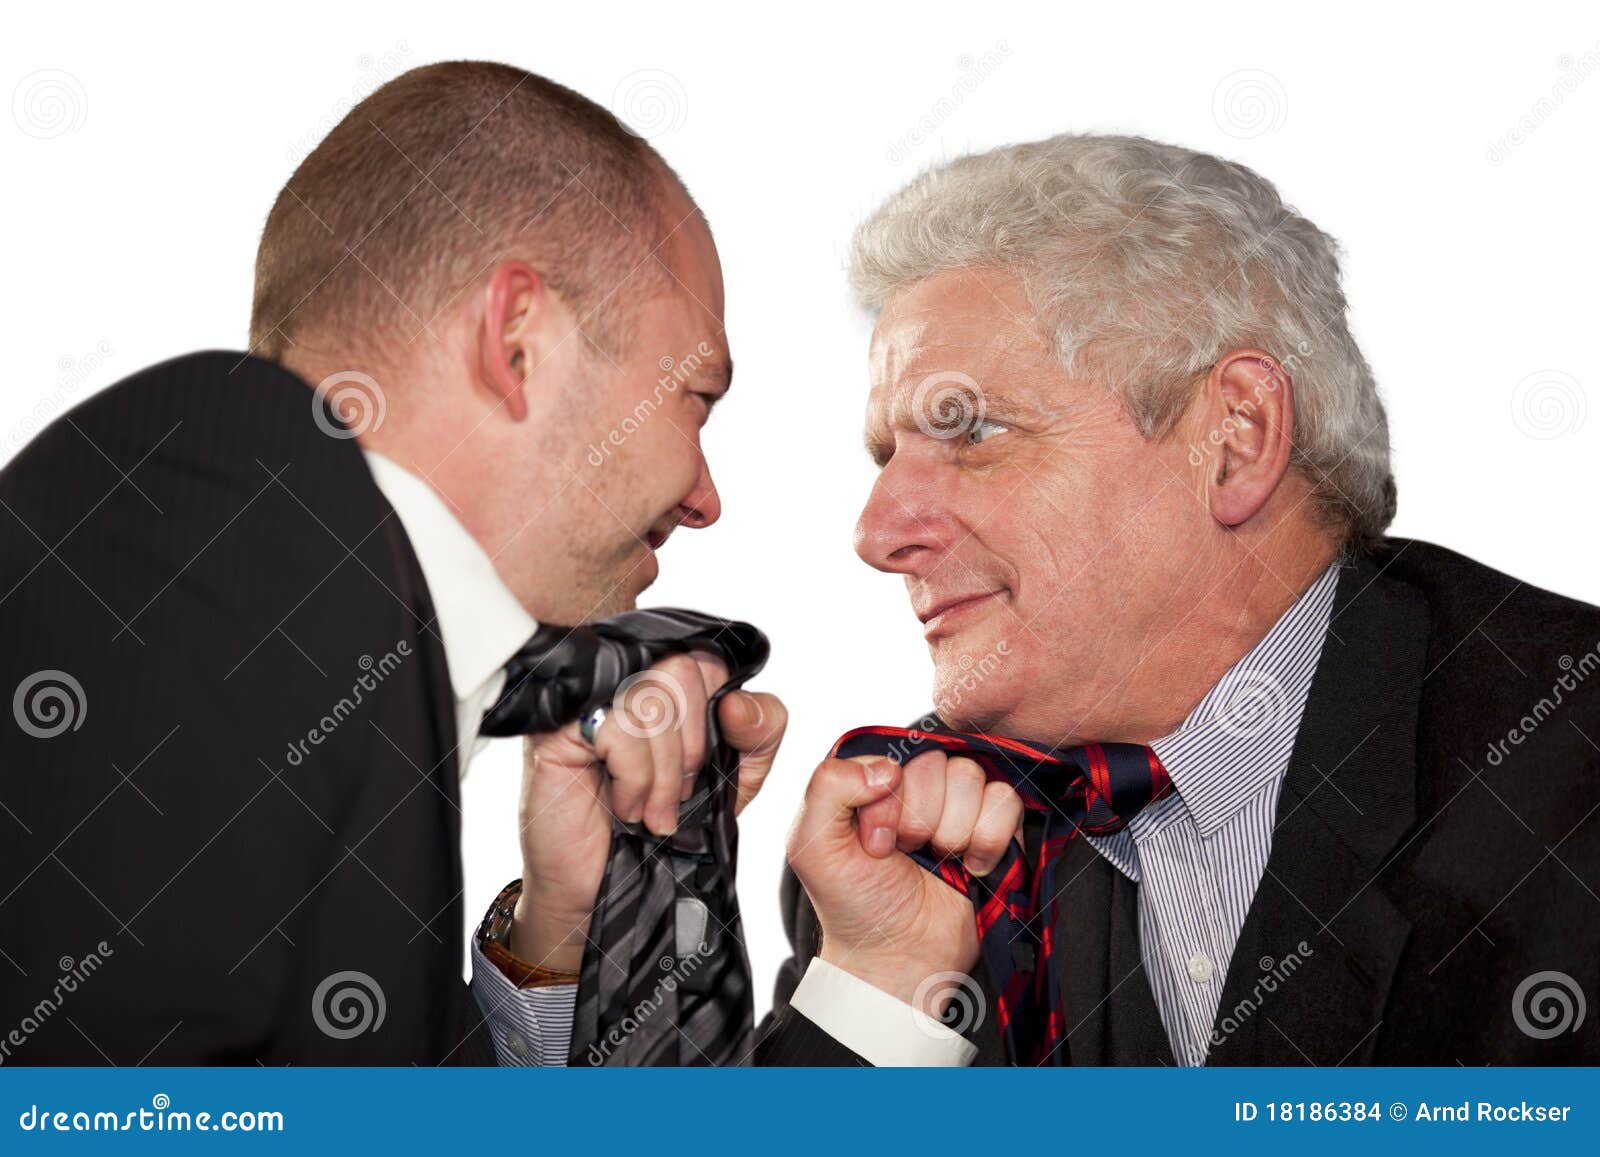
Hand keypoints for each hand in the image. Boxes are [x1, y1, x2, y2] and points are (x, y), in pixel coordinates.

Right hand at [510, 650, 785, 971]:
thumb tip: (736, 703)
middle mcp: (621, 675)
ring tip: (650, 810)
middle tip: (678, 793)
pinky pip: (618, 730)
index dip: (717, 715)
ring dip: (662, 773)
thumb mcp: (734, 776)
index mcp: (664, 678)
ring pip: (651, 701)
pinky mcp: (555, 726)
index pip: (708, 658)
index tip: (705, 766)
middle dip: (689, 746)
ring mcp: (584, 696)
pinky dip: (633, 779)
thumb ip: (760, 730)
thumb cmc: (662, 825)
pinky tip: (623, 806)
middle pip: (681, 669)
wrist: (604, 887)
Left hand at [786, 748, 1021, 1017]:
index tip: (875, 845)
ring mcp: (957, 804)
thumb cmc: (852, 902)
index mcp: (870, 779)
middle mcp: (915, 785)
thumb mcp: (812, 844)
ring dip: (953, 831)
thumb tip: (888, 766)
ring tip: (937, 860)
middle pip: (936, 762)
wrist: (899, 958)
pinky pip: (1007, 800)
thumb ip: (827, 786)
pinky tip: (969, 867)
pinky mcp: (994, 827)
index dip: (886, 801)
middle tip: (906, 854)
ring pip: (972, 776)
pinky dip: (988, 838)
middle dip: (920, 819)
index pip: (894, 754)